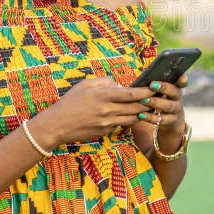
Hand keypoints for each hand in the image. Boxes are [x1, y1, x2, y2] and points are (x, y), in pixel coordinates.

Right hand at [29, 77, 153, 147]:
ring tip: (148, 107)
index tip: (153, 88)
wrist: (57, 125)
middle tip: (156, 98)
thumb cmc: (70, 102)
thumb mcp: (85, 85)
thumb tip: (119, 85)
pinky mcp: (105, 132)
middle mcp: (107, 110)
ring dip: (141, 113)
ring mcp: (107, 123)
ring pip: (132, 118)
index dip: (145, 92)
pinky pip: (121, 125)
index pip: (130, 94)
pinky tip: (131, 115)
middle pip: (135, 108)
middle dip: (148, 103)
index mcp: (102, 95)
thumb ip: (104, 82)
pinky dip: (128, 120)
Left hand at [137, 74, 187, 134]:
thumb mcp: (162, 91)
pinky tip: (141, 114)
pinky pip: (161, 120)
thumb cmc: (162, 99)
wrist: (171, 120)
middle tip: (152, 85)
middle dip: (164, 88)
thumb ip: (157, 84)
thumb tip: (144, 77)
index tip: (181, 77)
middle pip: (174, 92)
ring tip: (143, 100)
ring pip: (168, 106)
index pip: (182, 82)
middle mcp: (178, 98)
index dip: (182, 79)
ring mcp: (176, 110)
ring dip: (155, 103)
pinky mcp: (170, 121)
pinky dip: (150, 117)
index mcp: (176, 87)